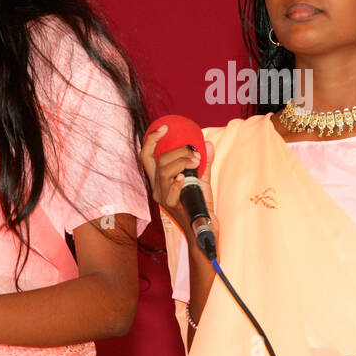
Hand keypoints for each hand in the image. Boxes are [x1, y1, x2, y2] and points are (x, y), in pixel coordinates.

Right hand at [139, 125, 216, 244]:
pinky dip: (177, 182)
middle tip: (195, 152)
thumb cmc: (200, 204)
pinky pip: (170, 191)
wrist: (204, 227)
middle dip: (177, 151)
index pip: (147, 156)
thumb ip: (204, 163)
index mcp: (159, 179)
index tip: (164, 127)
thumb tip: (208, 144)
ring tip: (197, 161)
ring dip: (182, 162)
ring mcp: (162, 197)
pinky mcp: (171, 206)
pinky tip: (184, 177)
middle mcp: (157, 187)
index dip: (152, 139)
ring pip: (164, 171)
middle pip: (158, 160)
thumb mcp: (202, 180)